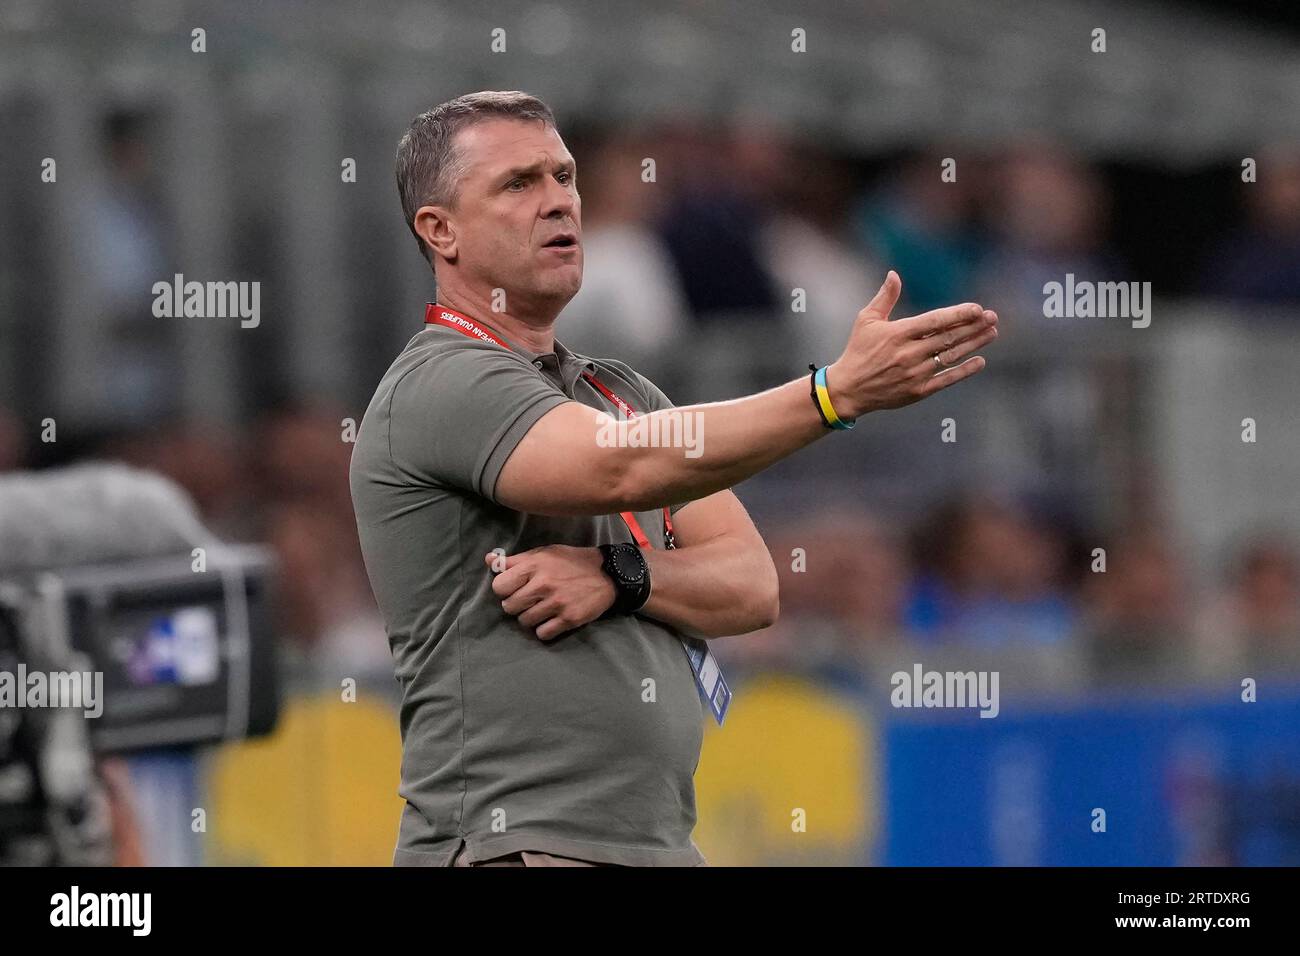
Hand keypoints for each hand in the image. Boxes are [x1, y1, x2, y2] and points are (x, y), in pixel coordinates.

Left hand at [483, 545, 615, 640]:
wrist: (607, 574)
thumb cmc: (571, 562)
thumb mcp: (544, 553)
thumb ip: (515, 560)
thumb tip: (488, 560)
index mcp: (534, 566)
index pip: (499, 586)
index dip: (504, 588)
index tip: (515, 588)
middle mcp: (543, 585)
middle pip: (509, 607)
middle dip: (517, 605)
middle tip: (529, 600)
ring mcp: (556, 604)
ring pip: (525, 622)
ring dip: (530, 618)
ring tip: (542, 608)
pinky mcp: (569, 619)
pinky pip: (542, 634)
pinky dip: (545, 629)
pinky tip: (552, 619)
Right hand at [826, 271, 998, 418]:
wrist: (848, 389)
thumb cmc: (858, 350)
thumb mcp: (866, 320)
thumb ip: (885, 297)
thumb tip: (894, 274)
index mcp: (897, 333)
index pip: (935, 321)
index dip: (958, 314)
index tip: (978, 308)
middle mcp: (908, 353)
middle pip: (948, 337)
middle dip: (973, 327)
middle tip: (992, 318)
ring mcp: (915, 374)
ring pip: (951, 356)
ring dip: (974, 344)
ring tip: (992, 333)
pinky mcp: (918, 391)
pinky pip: (946, 380)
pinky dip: (964, 371)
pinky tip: (980, 361)